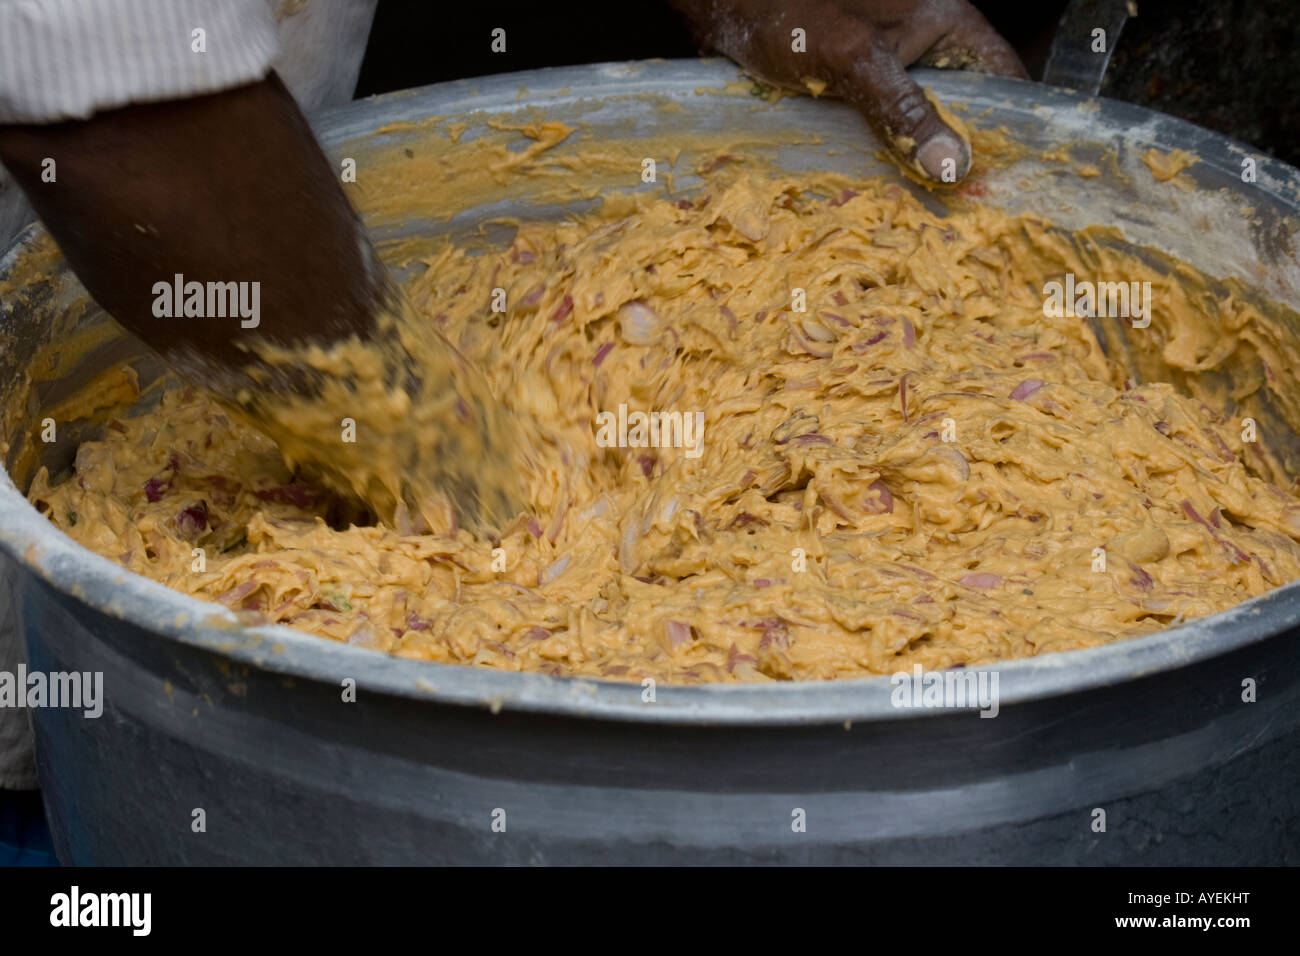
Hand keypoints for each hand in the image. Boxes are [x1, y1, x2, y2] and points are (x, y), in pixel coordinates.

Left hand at [671, 0, 1027, 181]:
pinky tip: (881, 187)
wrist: (729, 3)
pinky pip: (886, 121)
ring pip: (923, 117)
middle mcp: (927, 39)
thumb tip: (953, 168)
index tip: (1009, 182)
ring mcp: (893, 61)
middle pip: (965, 104)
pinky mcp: (860, 80)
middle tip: (963, 211)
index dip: (1012, 129)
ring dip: (919, 158)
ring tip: (927, 211)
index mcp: (946, 19)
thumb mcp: (854, 61)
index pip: (1003, 78)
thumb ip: (904, 111)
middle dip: (962, 154)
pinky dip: (886, 150)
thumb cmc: (791, 12)